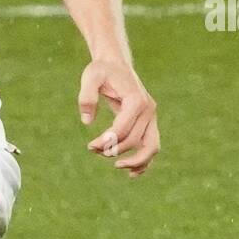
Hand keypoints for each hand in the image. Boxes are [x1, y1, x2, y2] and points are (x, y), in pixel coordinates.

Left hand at [78, 58, 159, 177]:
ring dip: (136, 162)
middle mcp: (148, 110)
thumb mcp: (90, 77)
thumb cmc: (101, 71)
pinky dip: (145, 161)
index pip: (123, 129)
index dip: (106, 141)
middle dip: (113, 150)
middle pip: (135, 140)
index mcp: (136, 100)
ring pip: (151, 147)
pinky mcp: (149, 122)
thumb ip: (87, 97)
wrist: (115, 65)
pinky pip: (152, 145)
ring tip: (117, 167)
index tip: (90, 146)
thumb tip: (87, 121)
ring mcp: (151, 117)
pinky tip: (131, 173)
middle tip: (93, 150)